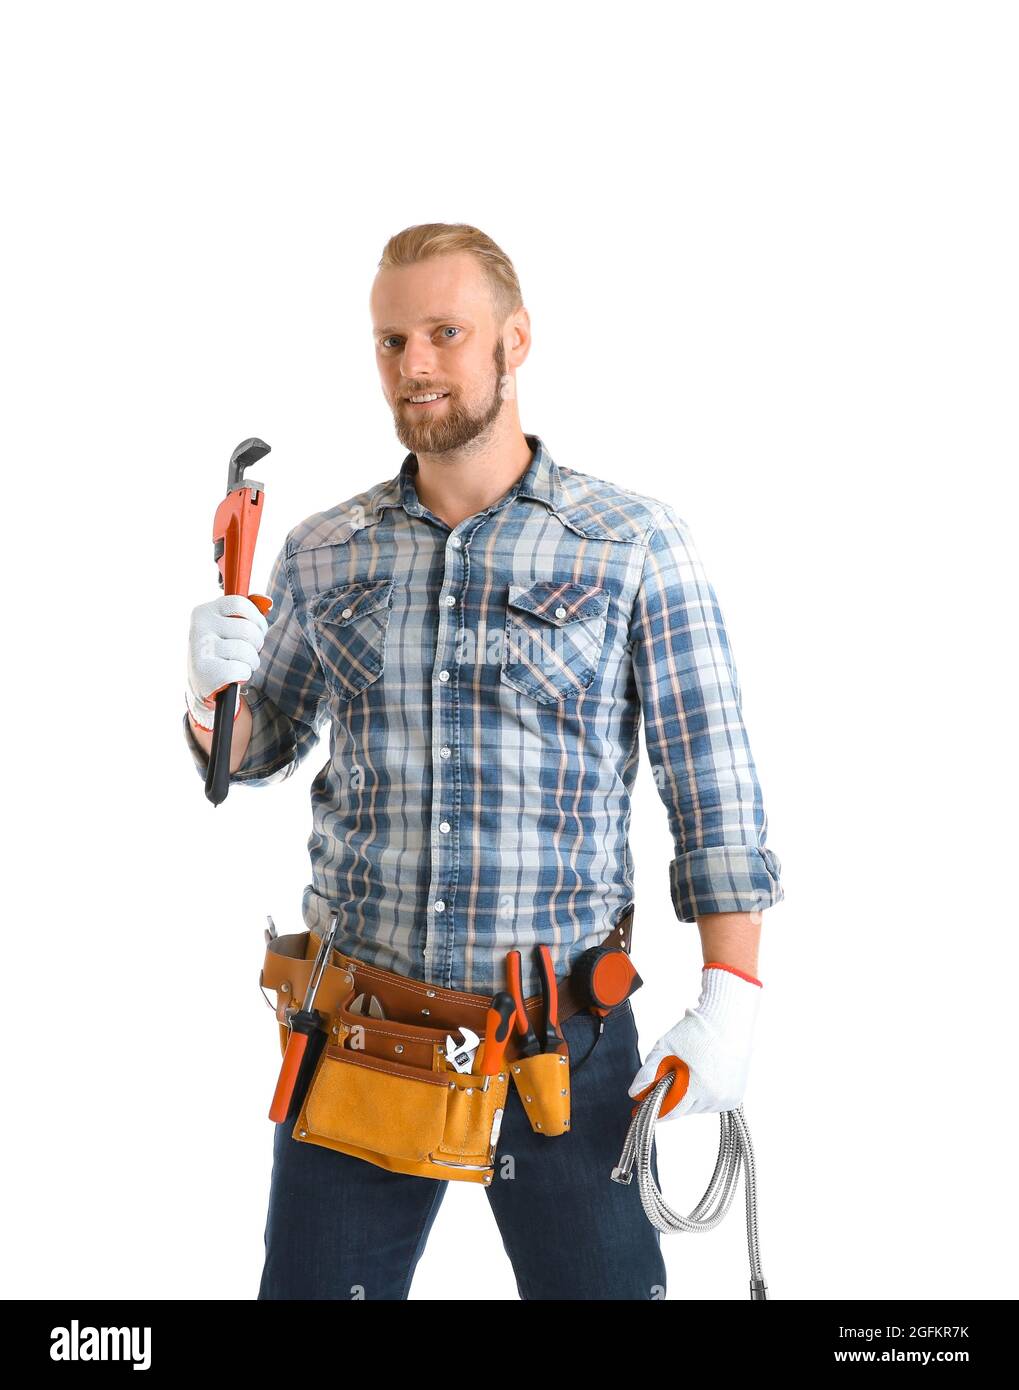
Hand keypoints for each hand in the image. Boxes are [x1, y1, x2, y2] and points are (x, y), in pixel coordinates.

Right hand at [186, 593, 269, 731]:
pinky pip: (241, 669)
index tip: (256, 629)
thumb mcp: (224, 627)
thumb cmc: (220, 651)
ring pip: (246, 651)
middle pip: (248, 629)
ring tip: (241, 664)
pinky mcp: (205, 672)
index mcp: (204, 612)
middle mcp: (199, 627)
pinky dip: (243, 674)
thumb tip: (266, 601)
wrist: (202, 682)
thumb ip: (242, 612)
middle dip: (256, 643)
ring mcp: (200, 650)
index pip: (240, 604)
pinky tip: (233, 675)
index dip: (256, 618)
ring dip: (251, 661)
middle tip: (249, 651)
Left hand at [628, 963, 762, 1119]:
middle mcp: (715, 1097)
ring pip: (697, 1108)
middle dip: (672, 1099)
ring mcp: (727, 1099)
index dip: (655, 1109)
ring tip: (690, 1072)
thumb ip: (648, 1072)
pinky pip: (711, 1104)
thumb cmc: (693, 1032)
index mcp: (698, 1086)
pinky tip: (703, 1076)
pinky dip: (703, 1095)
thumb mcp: (665, 1048)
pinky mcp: (735, 1098)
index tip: (640, 1108)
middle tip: (670, 1077)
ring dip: (689, 1098)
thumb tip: (634, 1093)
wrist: (727, 1021)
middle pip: (684, 1110)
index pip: (670, 1112)